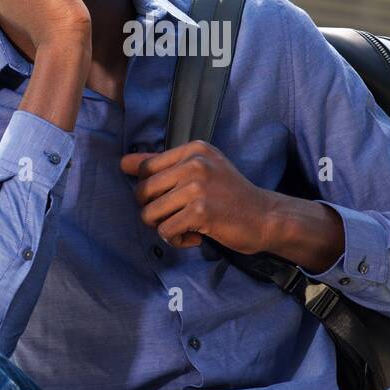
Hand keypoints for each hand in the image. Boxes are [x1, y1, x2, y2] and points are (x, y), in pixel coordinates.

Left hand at [120, 140, 272, 251]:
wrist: (266, 217)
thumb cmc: (231, 196)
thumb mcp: (201, 171)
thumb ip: (164, 166)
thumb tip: (123, 162)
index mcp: (193, 150)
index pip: (144, 168)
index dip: (149, 191)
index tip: (170, 200)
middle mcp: (194, 164)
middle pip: (142, 191)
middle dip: (153, 211)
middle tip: (175, 217)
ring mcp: (197, 187)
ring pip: (150, 213)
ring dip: (164, 228)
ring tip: (185, 227)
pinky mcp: (201, 212)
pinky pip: (165, 231)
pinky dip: (176, 239)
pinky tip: (194, 237)